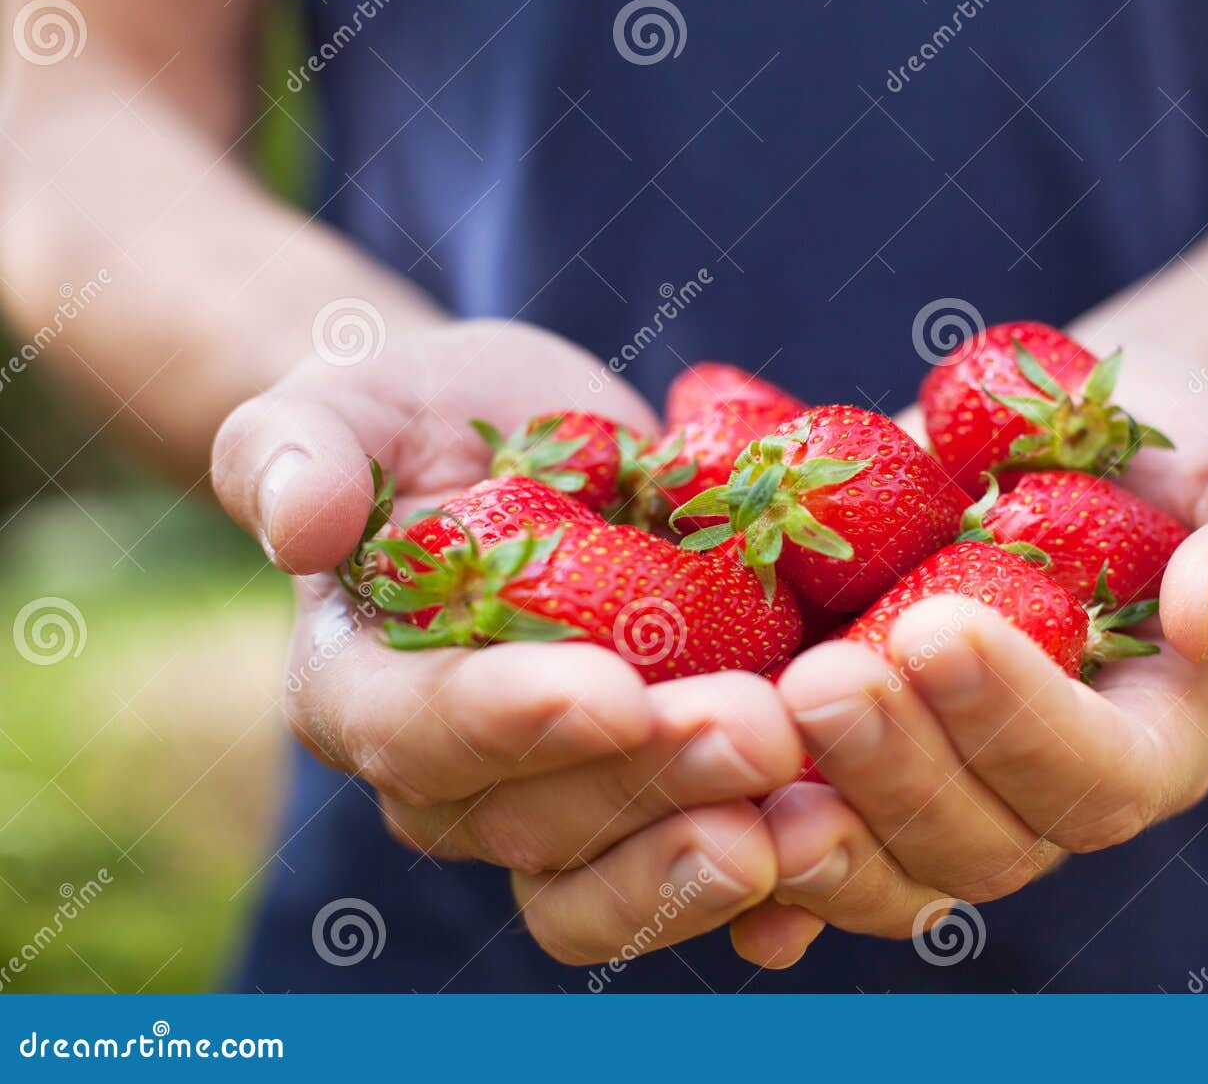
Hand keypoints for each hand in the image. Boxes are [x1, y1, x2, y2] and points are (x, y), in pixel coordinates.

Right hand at [212, 321, 796, 964]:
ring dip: (713, 849)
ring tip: (814, 812)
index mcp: (362, 691)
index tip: (612, 690)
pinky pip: (687, 874)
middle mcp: (455, 775)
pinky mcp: (646, 801)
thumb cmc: (422, 422)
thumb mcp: (351, 401)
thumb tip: (297, 522)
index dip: (511, 720)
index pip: (419, 730)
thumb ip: (293, 449)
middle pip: (540, 817)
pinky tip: (833, 848)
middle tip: (762, 729)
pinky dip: (762, 886)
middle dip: (653, 779)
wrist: (527, 447)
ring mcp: (557, 801)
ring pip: (615, 872)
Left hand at [728, 354, 1207, 966]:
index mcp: (1150, 743)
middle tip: (820, 679)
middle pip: (975, 841)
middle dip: (894, 769)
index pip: (1095, 774)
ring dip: (809, 823)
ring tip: (736, 742)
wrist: (1043, 448)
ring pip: (880, 866)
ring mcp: (940, 796)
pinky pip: (802, 852)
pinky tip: (688, 826)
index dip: (1017, 720)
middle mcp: (1039, 798)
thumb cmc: (1163, 455)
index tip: (938, 627)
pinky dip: (746, 858)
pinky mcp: (855, 774)